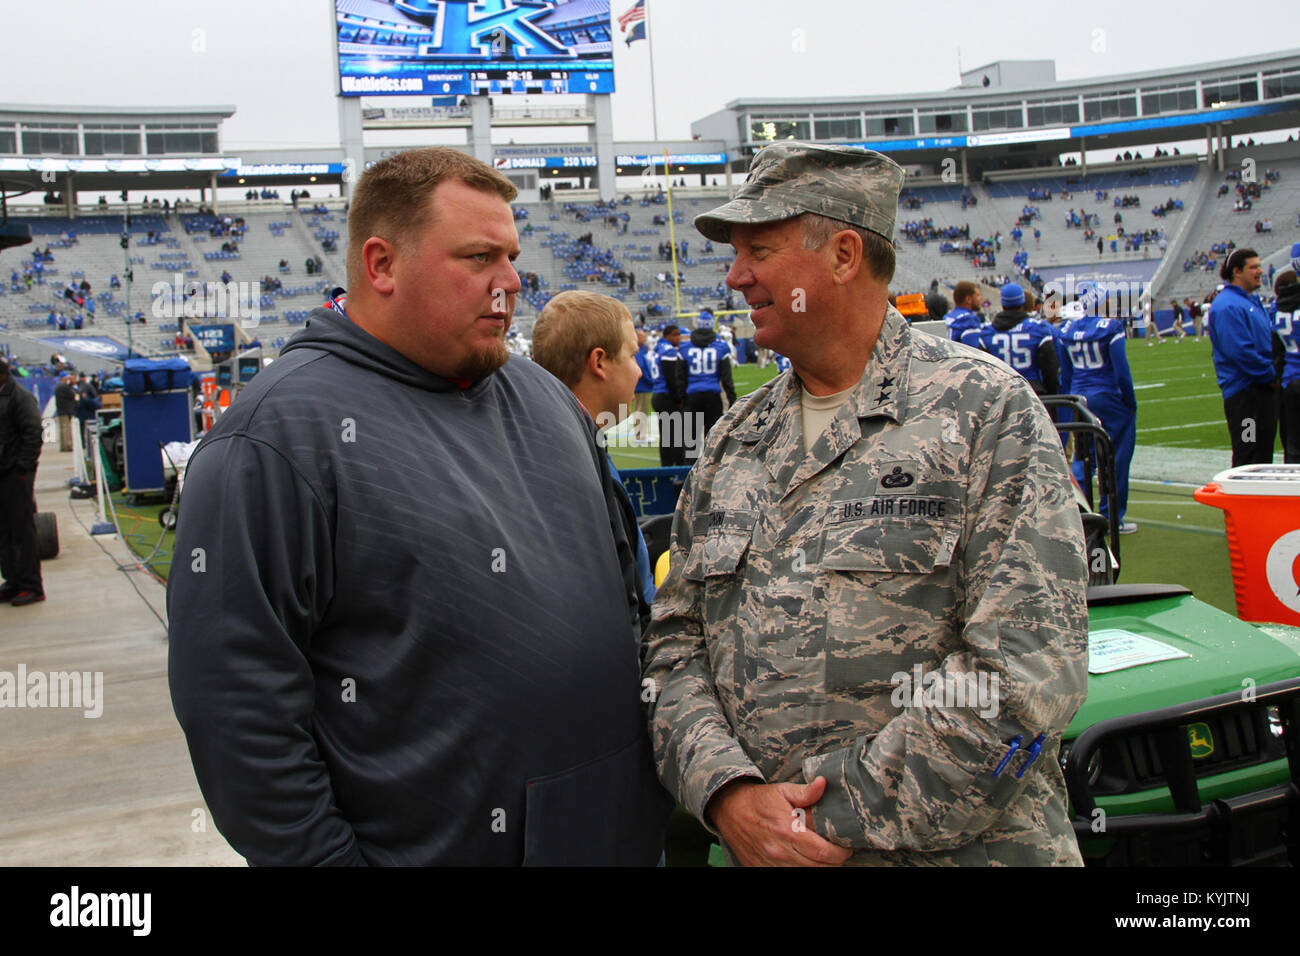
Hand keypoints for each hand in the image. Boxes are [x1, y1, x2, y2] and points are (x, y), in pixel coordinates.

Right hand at [706, 776, 852, 866]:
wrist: (729, 810)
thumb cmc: (758, 800)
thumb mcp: (782, 790)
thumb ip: (805, 791)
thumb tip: (823, 784)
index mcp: (788, 831)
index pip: (824, 853)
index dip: (841, 853)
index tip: (845, 847)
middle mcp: (780, 851)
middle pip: (819, 868)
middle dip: (833, 862)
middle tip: (836, 852)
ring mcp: (771, 864)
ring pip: (805, 875)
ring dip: (818, 867)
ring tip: (821, 856)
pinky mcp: (762, 869)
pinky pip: (788, 875)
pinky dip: (800, 869)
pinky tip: (804, 860)